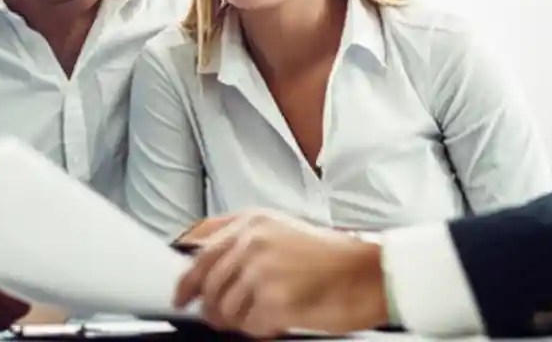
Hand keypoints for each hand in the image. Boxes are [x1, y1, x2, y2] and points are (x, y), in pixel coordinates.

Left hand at [173, 211, 388, 337]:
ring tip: (260, 316)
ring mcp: (262, 272)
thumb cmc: (334, 255)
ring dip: (238, 321)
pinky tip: (279, 319)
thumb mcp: (283, 227)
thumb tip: (203, 253)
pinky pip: (249, 326)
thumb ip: (242, 235)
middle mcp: (252, 243)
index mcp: (252, 223)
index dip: (186, 281)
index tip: (180, 295)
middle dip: (212, 308)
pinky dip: (261, 329)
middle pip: (208, 286)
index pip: (201, 253)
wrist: (370, 273)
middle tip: (220, 318)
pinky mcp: (274, 302)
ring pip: (225, 310)